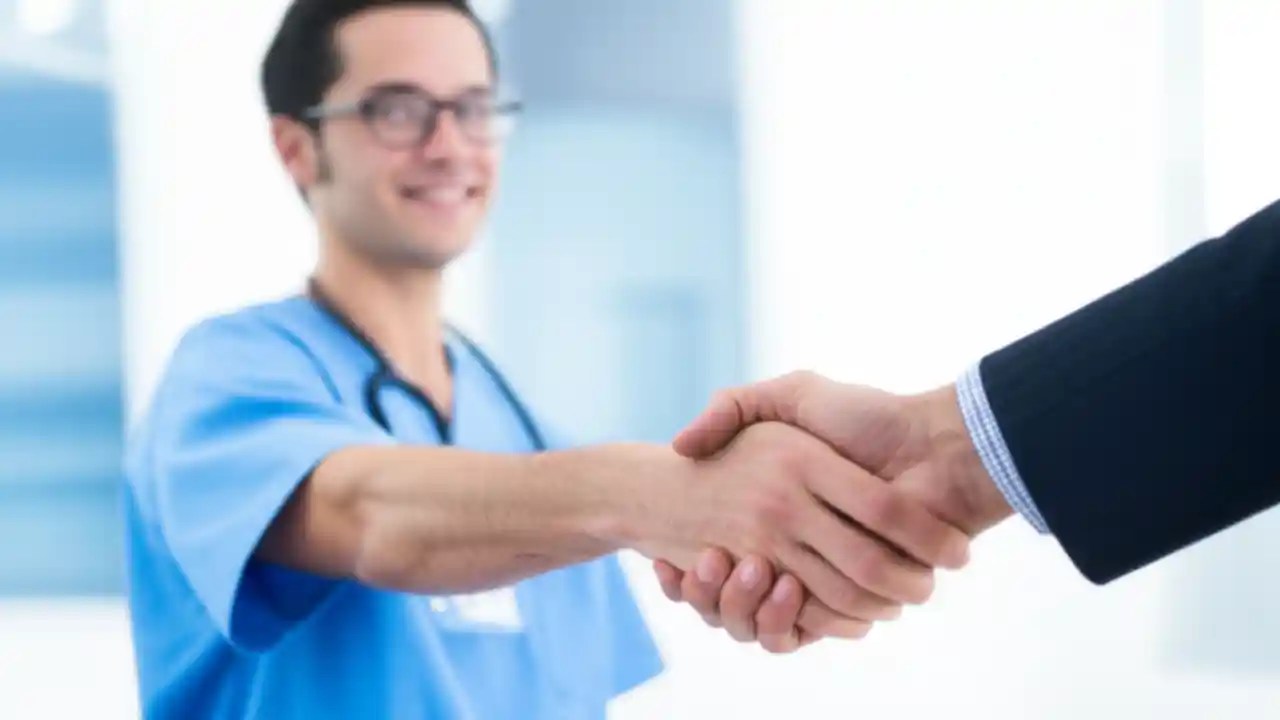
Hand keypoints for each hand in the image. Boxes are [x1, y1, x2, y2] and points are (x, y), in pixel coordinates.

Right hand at [660, 372, 1013, 645]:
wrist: (941, 449)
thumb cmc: (870, 416)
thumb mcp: (795, 394)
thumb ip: (736, 405)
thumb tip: (680, 447)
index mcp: (787, 498)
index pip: (722, 541)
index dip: (694, 560)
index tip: (669, 557)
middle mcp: (803, 538)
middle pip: (737, 582)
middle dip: (709, 588)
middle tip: (690, 564)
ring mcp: (828, 567)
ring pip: (767, 607)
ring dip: (739, 602)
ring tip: (725, 566)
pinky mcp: (856, 595)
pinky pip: (807, 623)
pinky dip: (785, 619)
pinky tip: (771, 581)